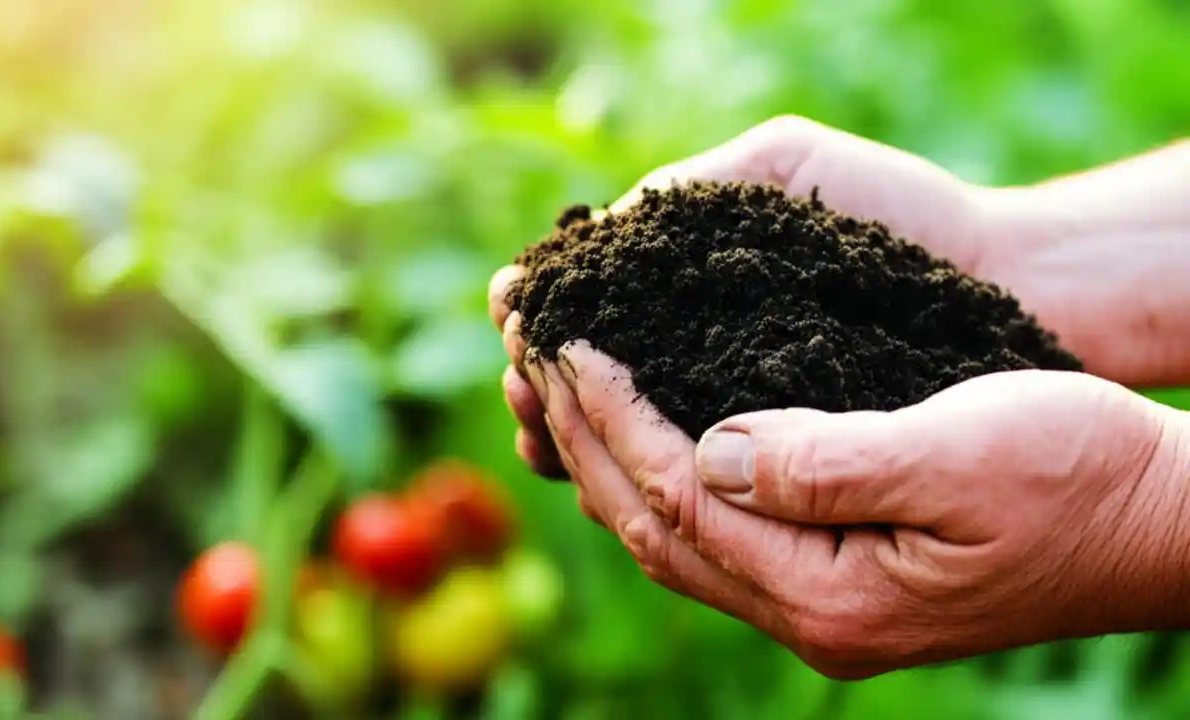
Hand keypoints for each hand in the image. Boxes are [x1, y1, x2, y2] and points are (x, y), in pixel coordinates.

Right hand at [490, 115, 995, 477]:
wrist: (1010, 273)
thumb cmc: (897, 209)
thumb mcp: (782, 168)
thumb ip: (689, 192)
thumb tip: (592, 238)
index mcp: (689, 292)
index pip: (595, 318)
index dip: (546, 323)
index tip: (514, 321)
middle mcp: (703, 358)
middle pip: (599, 388)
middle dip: (549, 390)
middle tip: (518, 384)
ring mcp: (739, 412)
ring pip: (635, 444)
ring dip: (579, 442)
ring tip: (538, 431)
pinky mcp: (783, 459)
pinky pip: (698, 482)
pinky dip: (646, 481)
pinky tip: (609, 481)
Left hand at [525, 343, 1189, 676]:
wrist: (1156, 524)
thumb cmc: (1079, 473)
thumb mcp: (961, 451)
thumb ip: (826, 461)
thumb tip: (708, 448)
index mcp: (832, 593)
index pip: (679, 496)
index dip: (611, 416)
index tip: (565, 341)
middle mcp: (810, 617)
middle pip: (655, 524)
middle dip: (583, 435)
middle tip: (528, 353)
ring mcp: (820, 609)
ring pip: (673, 537)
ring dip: (605, 460)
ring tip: (553, 388)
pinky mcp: (835, 583)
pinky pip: (713, 538)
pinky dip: (658, 482)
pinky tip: (634, 437)